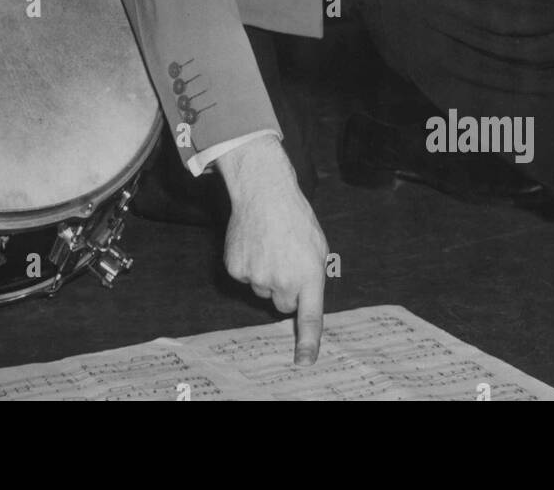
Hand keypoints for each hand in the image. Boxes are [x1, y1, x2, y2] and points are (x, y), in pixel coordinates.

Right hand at [216, 136, 329, 364]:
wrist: (263, 193)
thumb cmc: (294, 217)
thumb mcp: (317, 246)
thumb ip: (312, 275)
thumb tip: (301, 296)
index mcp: (308, 275)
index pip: (309, 317)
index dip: (307, 342)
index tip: (304, 361)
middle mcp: (282, 281)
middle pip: (283, 303)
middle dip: (286, 288)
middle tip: (286, 259)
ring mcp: (256, 277)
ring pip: (262, 289)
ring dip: (266, 274)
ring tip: (269, 244)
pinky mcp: (236, 270)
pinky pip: (245, 278)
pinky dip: (248, 265)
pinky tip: (252, 243)